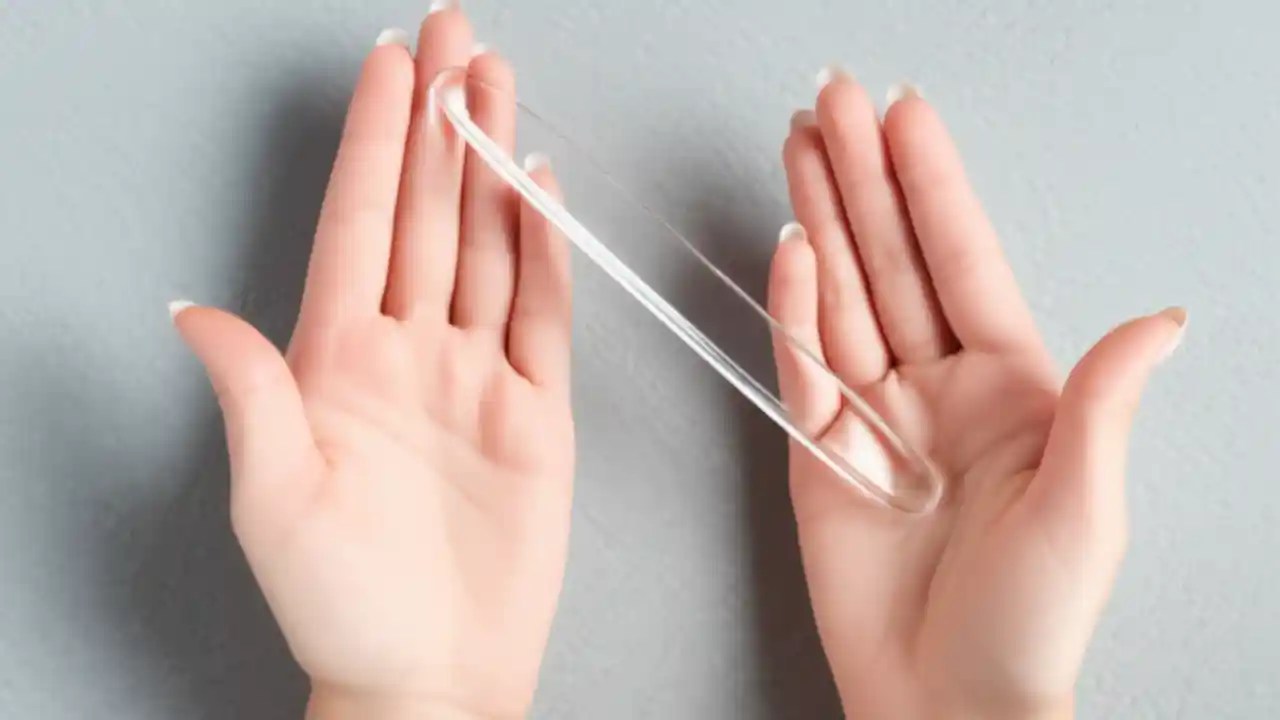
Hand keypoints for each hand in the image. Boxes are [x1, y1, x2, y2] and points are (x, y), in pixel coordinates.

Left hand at [173, 8, 572, 718]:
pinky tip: (539, 192)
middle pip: (425, 212)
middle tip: (458, 37)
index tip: (390, 63)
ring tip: (496, 87)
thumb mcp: (275, 499)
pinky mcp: (535, 411)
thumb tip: (192, 309)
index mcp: (336, 360)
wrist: (431, 677)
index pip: (358, 223)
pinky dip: (544, 251)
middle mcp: (407, 351)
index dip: (375, 139)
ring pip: (484, 245)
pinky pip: (542, 313)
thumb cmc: (343, 605)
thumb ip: (252, 394)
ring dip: (491, 164)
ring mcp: (475, 375)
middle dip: (440, 120)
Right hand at [770, 69, 1183, 718]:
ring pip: (842, 296)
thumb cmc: (1029, 624)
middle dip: (861, 177)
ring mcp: (873, 417)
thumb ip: (1102, 402)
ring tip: (800, 147)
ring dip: (821, 219)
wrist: (946, 704)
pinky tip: (792, 249)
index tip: (905, 117)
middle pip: (891, 261)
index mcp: (1010, 388)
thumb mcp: (1087, 507)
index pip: (962, 262)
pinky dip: (794, 306)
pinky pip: (803, 365)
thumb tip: (1161, 320)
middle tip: (831, 102)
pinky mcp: (818, 453)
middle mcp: (938, 389)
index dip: (931, 187)